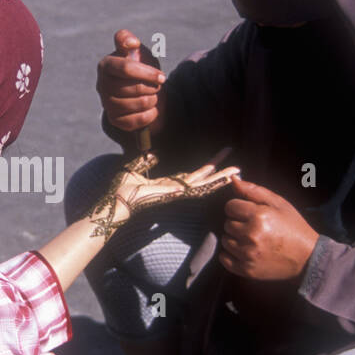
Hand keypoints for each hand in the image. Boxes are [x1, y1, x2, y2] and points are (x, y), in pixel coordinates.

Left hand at [85, 153, 236, 241]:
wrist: (117, 201)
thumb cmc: (122, 188)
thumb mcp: (135, 168)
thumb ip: (146, 161)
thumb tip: (153, 154)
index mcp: (169, 185)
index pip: (192, 175)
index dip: (205, 167)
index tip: (217, 159)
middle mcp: (177, 190)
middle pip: (203, 179)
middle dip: (219, 171)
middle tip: (236, 165)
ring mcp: (179, 193)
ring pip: (205, 184)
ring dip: (221, 178)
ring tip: (237, 171)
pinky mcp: (178, 194)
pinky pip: (199, 188)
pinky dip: (213, 184)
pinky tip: (225, 180)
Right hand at [96, 29, 164, 133]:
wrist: (141, 92)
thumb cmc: (139, 67)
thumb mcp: (136, 50)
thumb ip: (127, 39)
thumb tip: (131, 42)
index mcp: (106, 65)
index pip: (126, 68)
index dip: (147, 73)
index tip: (162, 77)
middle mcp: (102, 85)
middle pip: (135, 88)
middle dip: (152, 87)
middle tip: (156, 85)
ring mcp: (107, 104)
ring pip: (138, 104)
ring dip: (153, 100)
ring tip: (152, 95)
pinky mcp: (115, 120)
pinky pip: (138, 120)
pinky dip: (150, 114)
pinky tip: (150, 108)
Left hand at [216, 177, 319, 280]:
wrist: (307, 258)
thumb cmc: (293, 227)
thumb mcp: (278, 203)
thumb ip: (253, 190)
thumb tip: (233, 180)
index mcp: (259, 216)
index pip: (230, 207)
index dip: (239, 208)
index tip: (249, 213)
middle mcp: (251, 235)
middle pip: (227, 224)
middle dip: (238, 223)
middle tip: (254, 227)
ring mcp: (248, 254)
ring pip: (225, 241)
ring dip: (234, 239)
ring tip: (252, 239)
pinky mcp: (246, 270)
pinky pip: (224, 259)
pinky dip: (230, 255)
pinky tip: (244, 251)